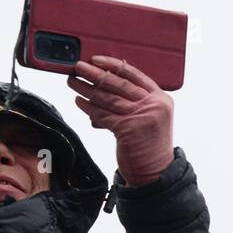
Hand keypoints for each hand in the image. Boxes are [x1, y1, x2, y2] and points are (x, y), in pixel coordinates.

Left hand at [68, 56, 173, 185]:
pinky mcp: (127, 129)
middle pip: (118, 83)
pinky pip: (102, 114)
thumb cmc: (148, 145)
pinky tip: (78, 101)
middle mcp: (153, 105)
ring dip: (86, 88)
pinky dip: (88, 107)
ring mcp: (141, 116)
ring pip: (107, 98)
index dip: (113, 65)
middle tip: (77, 66)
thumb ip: (135, 99)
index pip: (134, 74)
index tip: (95, 59)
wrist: (154, 173)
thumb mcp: (149, 117)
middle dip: (94, 73)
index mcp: (161, 98)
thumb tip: (107, 79)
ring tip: (72, 81)